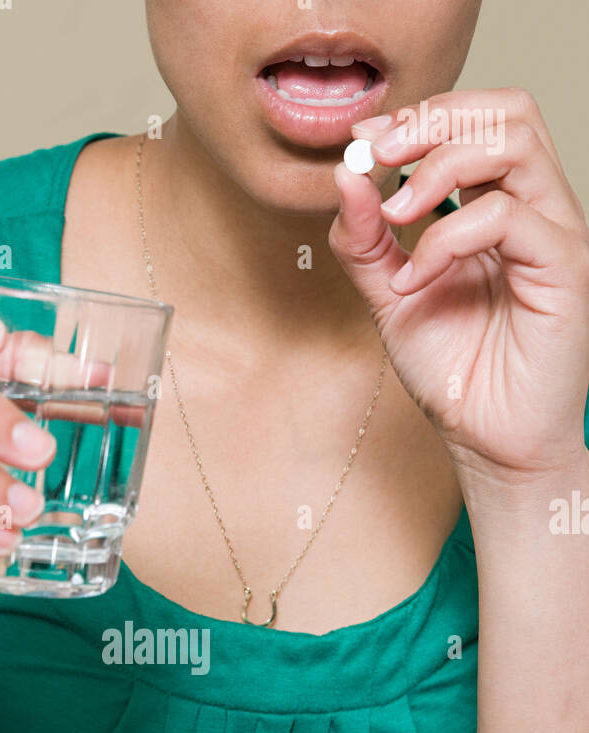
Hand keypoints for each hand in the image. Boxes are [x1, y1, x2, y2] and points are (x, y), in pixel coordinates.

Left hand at [329, 88, 588, 482]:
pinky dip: (445, 238)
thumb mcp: (390, 298)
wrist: (488, 443)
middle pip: (505, 111)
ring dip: (439, 166)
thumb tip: (345, 177)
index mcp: (499, 208)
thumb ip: (365, 242)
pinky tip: (413, 279)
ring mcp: (555, 235)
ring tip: (394, 217)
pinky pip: (506, 217)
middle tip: (377, 155)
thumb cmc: (455, 375)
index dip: (418, 117)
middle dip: (432, 120)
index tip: (361, 142)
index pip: (477, 121)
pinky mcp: (564, 268)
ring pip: (514, 143)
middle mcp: (535, 211)